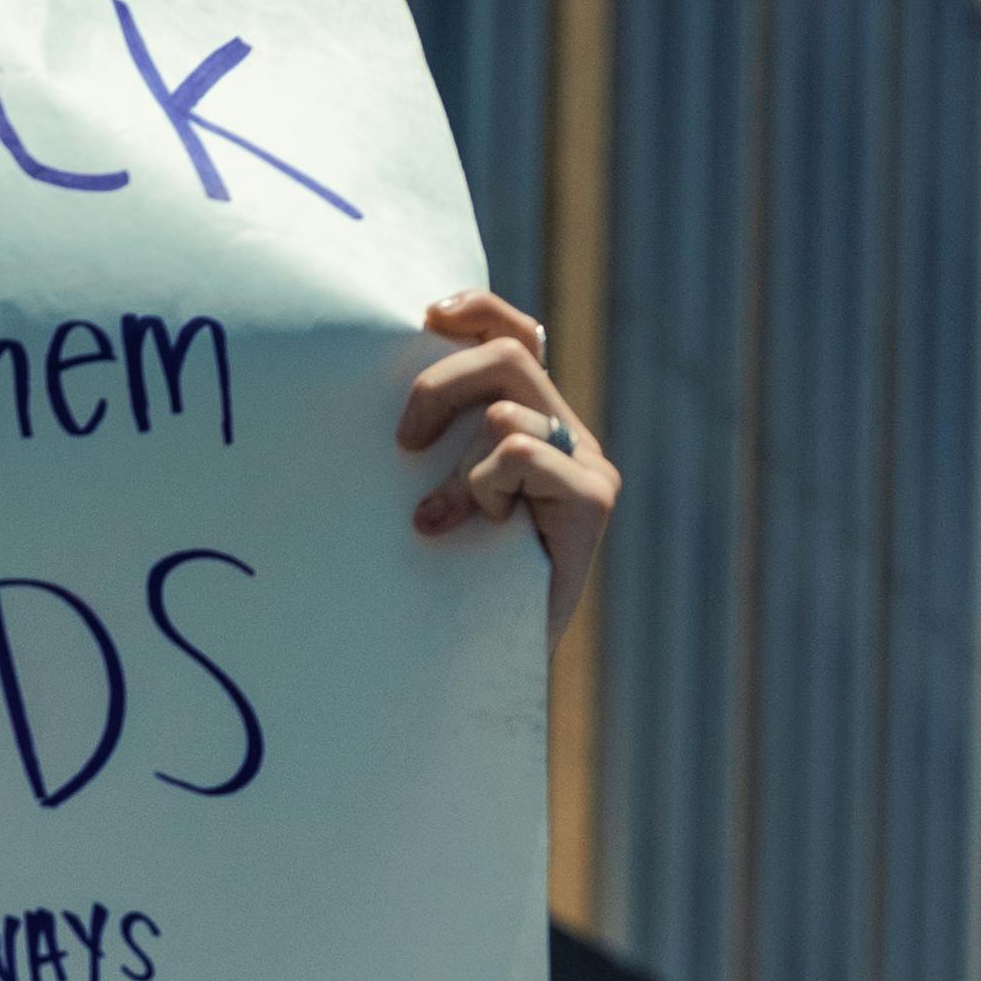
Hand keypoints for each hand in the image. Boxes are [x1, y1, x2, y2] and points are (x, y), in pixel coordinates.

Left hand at [403, 292, 616, 635]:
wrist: (485, 669)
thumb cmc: (448, 590)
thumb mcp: (433, 501)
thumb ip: (434, 448)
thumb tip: (387, 408)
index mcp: (533, 425)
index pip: (517, 336)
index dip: (479, 311)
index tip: (426, 316)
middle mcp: (568, 436)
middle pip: (509, 356)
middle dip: (441, 385)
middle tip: (402, 443)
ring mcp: (588, 466)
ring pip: (509, 412)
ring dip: (458, 466)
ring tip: (437, 520)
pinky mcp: (593, 500)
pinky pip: (521, 454)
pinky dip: (483, 486)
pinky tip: (470, 530)